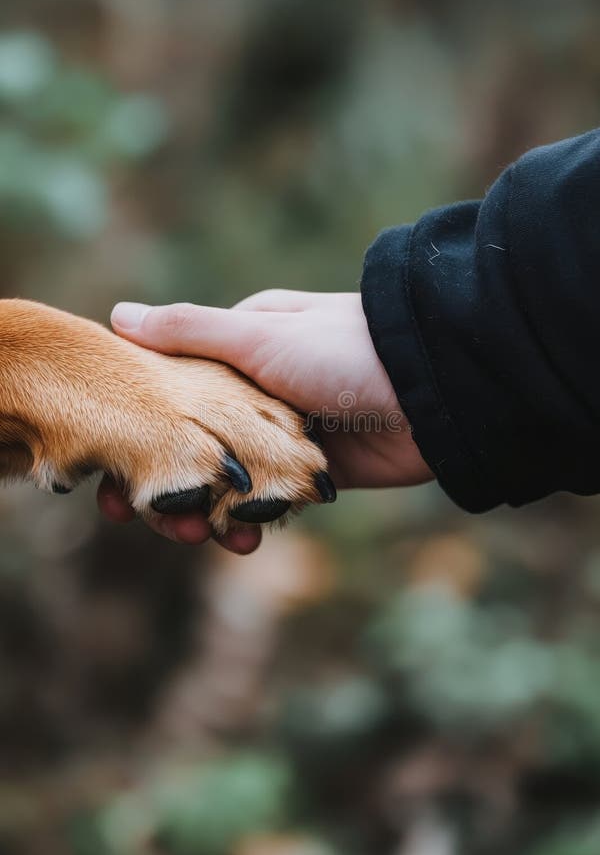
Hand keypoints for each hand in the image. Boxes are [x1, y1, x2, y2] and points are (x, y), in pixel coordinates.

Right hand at [97, 291, 431, 550]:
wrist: (431, 389)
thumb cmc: (341, 348)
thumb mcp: (257, 334)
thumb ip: (188, 331)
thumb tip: (118, 316)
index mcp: (238, 352)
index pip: (170, 395)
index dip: (137, 432)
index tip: (105, 472)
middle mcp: (256, 395)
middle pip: (194, 447)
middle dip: (168, 482)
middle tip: (142, 517)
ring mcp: (284, 437)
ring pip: (228, 480)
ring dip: (209, 509)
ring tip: (196, 534)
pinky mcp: (313, 473)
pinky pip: (268, 502)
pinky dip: (251, 520)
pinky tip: (241, 537)